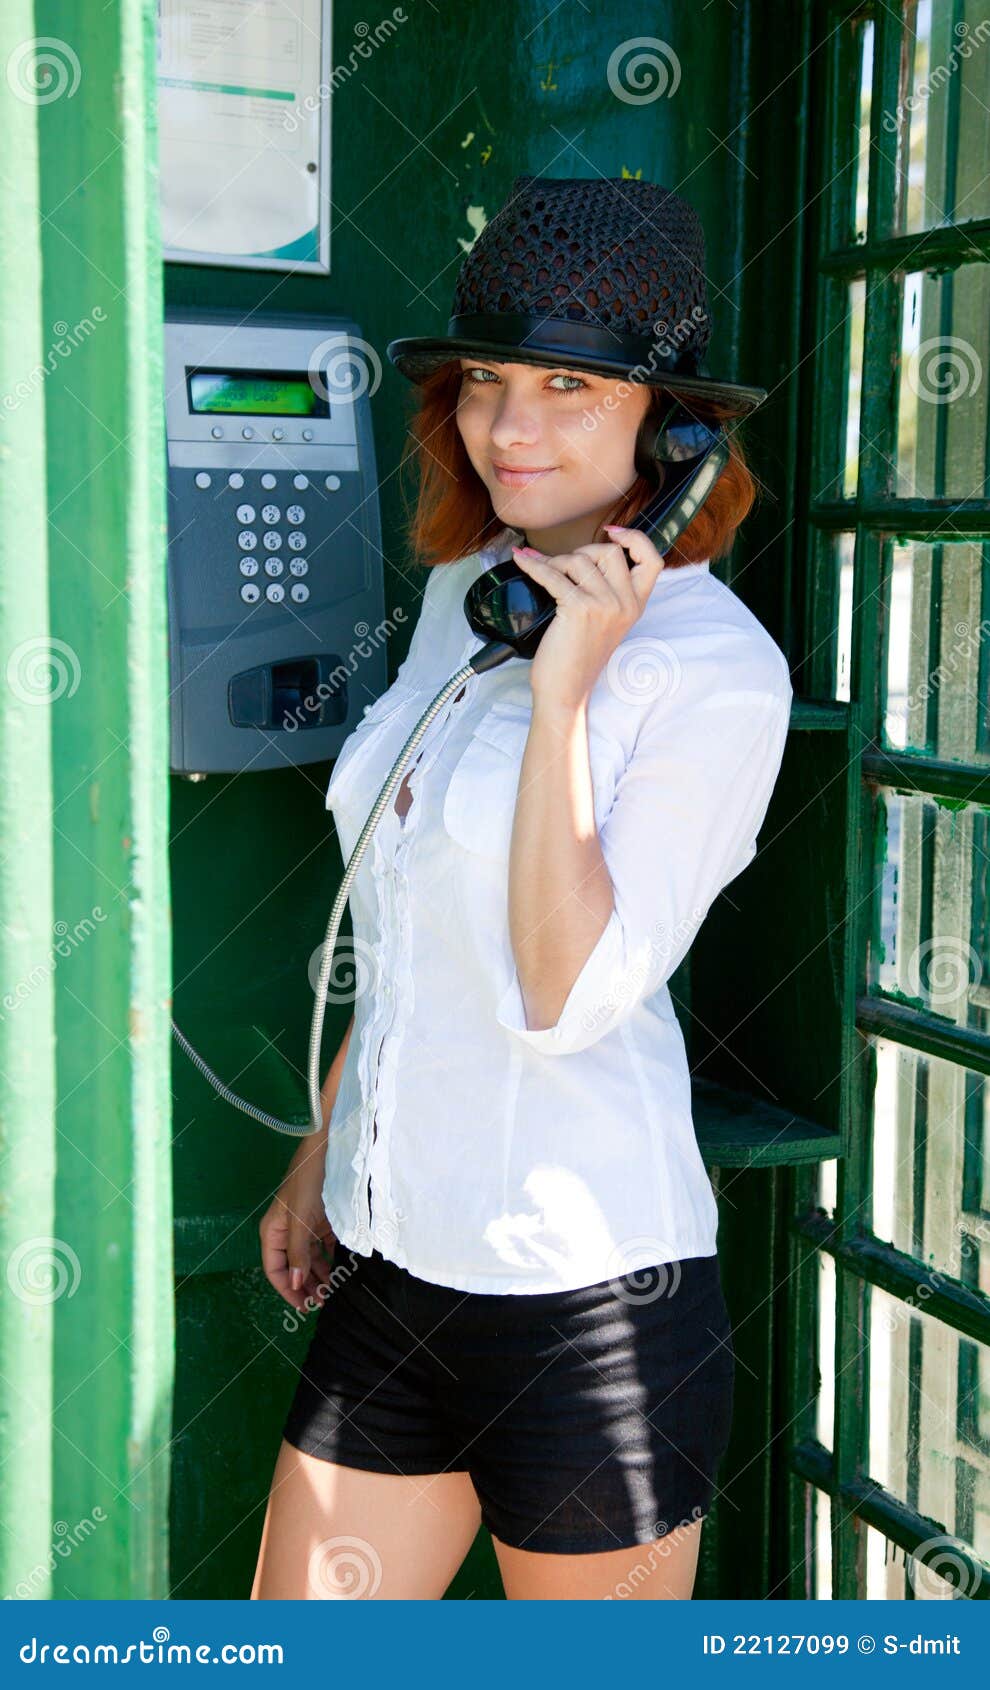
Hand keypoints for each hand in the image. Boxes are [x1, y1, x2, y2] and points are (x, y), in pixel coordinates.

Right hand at [259, 1137, 337, 1312]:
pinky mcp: (322, 1220)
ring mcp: (305, 1226)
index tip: (304, 1307)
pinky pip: (324, 1247)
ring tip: (333, 1291)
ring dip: (319, 1276)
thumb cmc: (309, 1181)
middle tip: (323, 1303)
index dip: (287, 1290)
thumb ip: (298, 1251)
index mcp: (273, 1231)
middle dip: (305, 1286)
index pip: (275, 1269)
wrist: (329, 1149)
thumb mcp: (300, 1218)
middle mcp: (287, 1231)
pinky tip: (340, 1270)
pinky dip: (330, 1260)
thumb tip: (295, 1283)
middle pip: (293, 1267)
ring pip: (309, 1259)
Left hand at [510, 524, 664, 710]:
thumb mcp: (606, 624)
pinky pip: (552, 574)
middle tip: (562, 567)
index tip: (613, 533)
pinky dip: (533, 564)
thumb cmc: (577, 659)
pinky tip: (521, 560)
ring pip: (579, 560)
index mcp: (636, 606)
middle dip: (581, 552)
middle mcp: (625, 604)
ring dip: (554, 562)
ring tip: (541, 571)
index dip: (634, 539)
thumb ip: (608, 593)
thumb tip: (582, 557)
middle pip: (608, 552)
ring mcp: (604, 606)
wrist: (565, 692)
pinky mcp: (578, 609)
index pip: (652, 560)